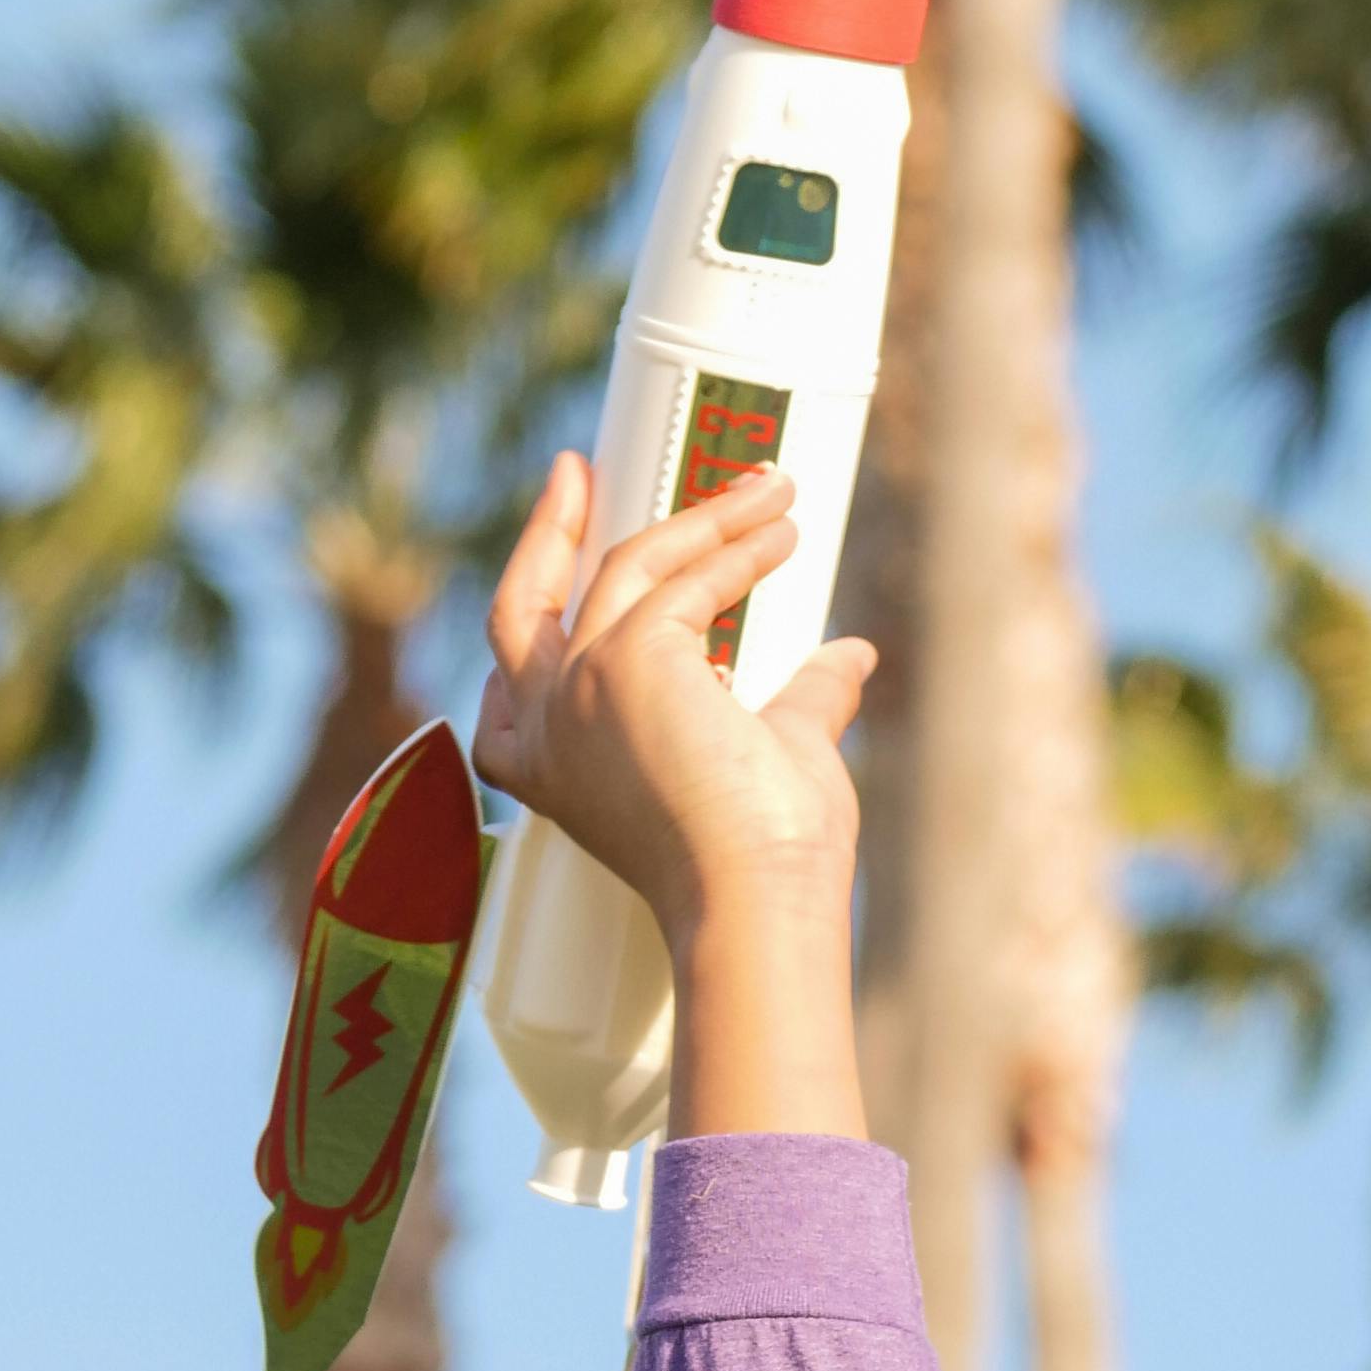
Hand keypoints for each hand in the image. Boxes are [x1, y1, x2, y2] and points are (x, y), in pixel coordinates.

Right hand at [477, 451, 872, 953]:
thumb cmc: (763, 863)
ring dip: (701, 519)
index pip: (521, 678)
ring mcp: (575, 693)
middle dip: (551, 530)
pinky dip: (735, 546)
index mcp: (556, 769)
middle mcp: (545, 732)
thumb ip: (802, 702)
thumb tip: (850, 656)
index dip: (545, 606)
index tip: (582, 548)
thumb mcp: (774, 761)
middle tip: (579, 470)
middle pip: (520, 604)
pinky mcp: (625, 661)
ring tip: (767, 487)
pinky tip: (780, 529)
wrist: (759, 900)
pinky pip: (684, 577)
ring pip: (626, 568)